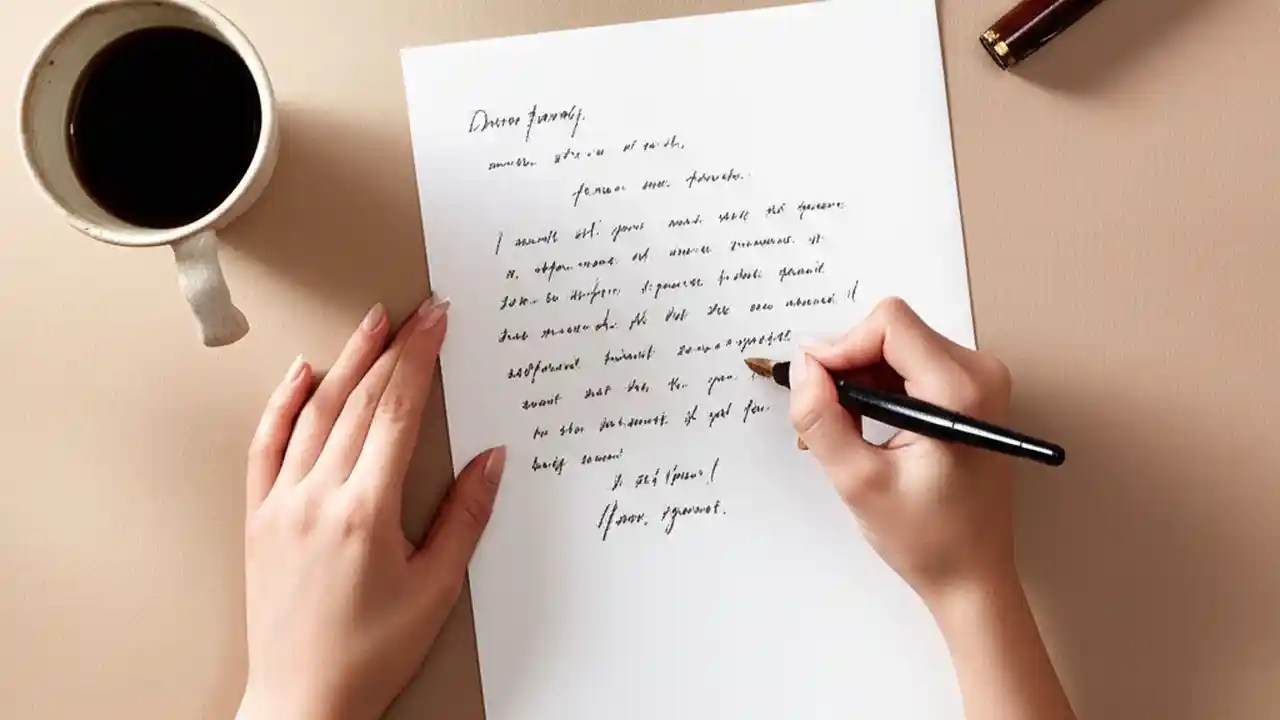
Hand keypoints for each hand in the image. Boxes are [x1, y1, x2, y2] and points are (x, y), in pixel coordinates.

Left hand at [236, 297, 505, 719]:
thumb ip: (465, 518)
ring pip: (314, 414)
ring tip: (372, 323)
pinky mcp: (258, 517)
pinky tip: (302, 373)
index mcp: (365, 512)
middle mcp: (317, 497)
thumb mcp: (436, 589)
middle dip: (395, 350)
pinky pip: (266, 445)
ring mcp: (281, 503)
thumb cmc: (371, 653)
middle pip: (360, 402)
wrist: (302, 701)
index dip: (420, 359)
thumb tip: (491, 458)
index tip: (438, 321)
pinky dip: (283, 404)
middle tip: (419, 312)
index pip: (397, 413)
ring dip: (346, 361)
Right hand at [792, 298, 1075, 719]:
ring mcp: (980, 381)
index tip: (815, 386)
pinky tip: (870, 428)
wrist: (973, 576)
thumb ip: (822, 419)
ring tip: (848, 430)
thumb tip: (802, 367)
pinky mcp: (971, 392)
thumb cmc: (928, 539)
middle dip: (849, 365)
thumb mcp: (859, 481)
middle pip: (893, 331)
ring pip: (897, 346)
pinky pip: (911, 364)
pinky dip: (880, 386)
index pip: (890, 323)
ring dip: (861, 378)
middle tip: (827, 417)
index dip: (842, 346)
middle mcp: (981, 373)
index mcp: (961, 390)